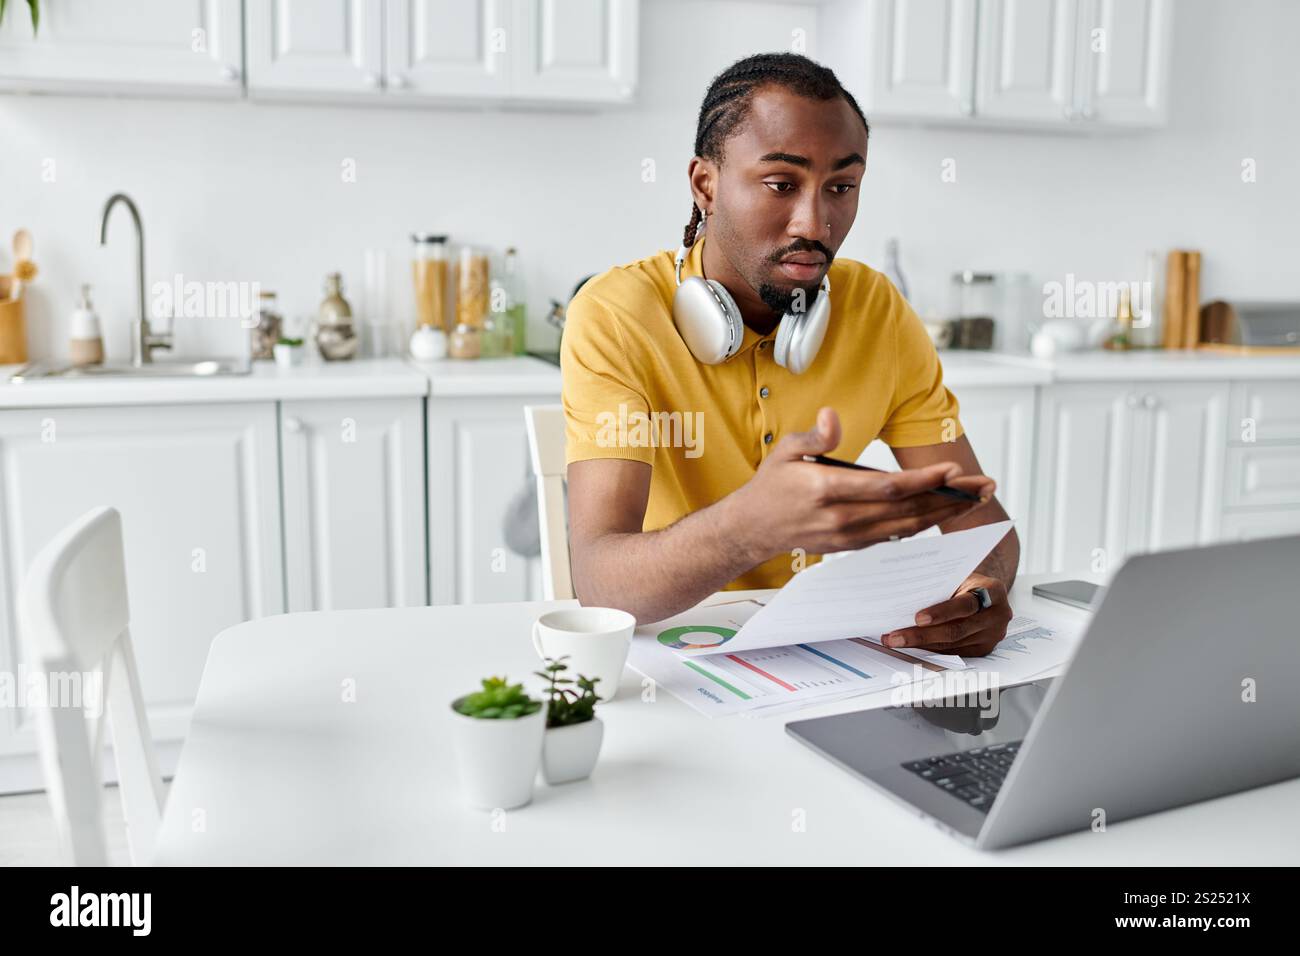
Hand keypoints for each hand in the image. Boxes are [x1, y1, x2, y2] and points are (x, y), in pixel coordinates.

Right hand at [730, 407, 995, 563]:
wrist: (752, 529)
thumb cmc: (771, 485)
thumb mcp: (784, 451)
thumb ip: (813, 437)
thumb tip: (831, 417)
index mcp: (826, 491)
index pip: (886, 487)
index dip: (923, 480)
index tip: (952, 470)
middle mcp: (842, 518)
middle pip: (907, 510)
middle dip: (950, 498)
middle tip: (985, 486)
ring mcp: (849, 536)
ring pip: (907, 526)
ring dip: (944, 513)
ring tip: (976, 499)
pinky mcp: (852, 545)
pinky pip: (895, 535)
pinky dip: (923, 524)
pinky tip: (944, 512)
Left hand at [882, 573, 1012, 656]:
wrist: (986, 592)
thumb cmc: (967, 581)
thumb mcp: (959, 576)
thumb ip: (941, 586)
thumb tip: (903, 597)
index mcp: (993, 591)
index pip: (964, 605)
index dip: (940, 613)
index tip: (917, 618)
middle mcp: (997, 615)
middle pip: (956, 630)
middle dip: (921, 635)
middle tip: (895, 636)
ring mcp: (992, 635)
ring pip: (952, 645)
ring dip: (921, 644)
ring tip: (896, 640)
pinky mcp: (984, 649)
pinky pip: (954, 652)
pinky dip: (930, 649)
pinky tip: (912, 645)